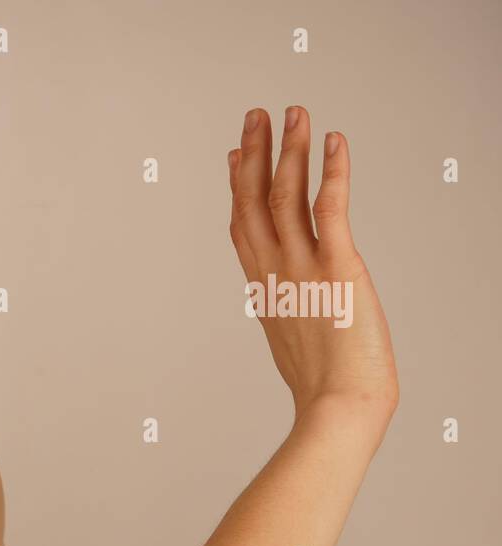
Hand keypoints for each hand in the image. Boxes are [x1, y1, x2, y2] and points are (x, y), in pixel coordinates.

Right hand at [229, 106, 398, 423]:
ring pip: (285, 195)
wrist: (338, 405)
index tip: (233, 154)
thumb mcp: (296, 344)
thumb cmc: (325, 389)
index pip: (243, 225)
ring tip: (291, 113)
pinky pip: (329, 208)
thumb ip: (293, 316)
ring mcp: (302, 268)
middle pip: (253, 200)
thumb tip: (294, 313)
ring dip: (286, 149)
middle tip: (255, 115)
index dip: (235, 187)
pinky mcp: (337, 267)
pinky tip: (333, 141)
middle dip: (252, 153)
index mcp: (265, 289)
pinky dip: (330, 170)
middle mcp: (276, 272)